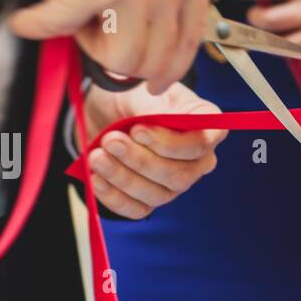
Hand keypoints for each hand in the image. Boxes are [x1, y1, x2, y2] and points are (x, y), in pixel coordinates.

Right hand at [9, 0, 215, 93]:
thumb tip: (162, 19)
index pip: (186, 45)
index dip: (166, 70)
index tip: (153, 81)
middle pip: (149, 60)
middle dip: (120, 56)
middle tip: (95, 32)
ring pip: (115, 56)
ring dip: (86, 43)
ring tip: (71, 15)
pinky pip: (56, 29)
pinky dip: (34, 26)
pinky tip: (26, 19)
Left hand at [83, 83, 226, 218]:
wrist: (104, 111)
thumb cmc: (130, 96)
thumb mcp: (141, 91)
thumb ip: (153, 108)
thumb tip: (157, 122)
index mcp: (204, 127)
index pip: (202, 144)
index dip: (170, 143)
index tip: (137, 130)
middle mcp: (196, 160)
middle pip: (180, 175)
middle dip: (141, 160)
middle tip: (110, 141)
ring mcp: (174, 183)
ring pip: (158, 195)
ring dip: (123, 177)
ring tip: (96, 157)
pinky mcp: (149, 199)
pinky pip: (138, 209)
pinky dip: (114, 197)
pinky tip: (96, 179)